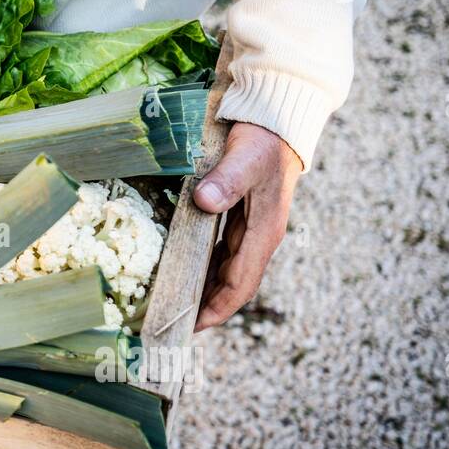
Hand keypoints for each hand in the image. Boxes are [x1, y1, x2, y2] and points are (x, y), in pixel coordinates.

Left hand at [192, 122, 302, 330]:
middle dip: (204, 306)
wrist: (277, 121)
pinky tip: (181, 270)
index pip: (239, 284)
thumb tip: (204, 202)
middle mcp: (258, 237)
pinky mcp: (239, 216)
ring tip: (172, 303)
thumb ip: (227, 180)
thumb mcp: (245, 158)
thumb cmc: (263, 140)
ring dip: (202, 288)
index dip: (218, 309)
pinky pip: (219, 251)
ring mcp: (249, 228)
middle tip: (171, 322)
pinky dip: (202, 265)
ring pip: (224, 269)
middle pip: (230, 283)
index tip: (193, 327)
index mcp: (263, 233)